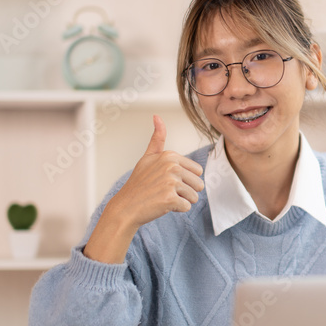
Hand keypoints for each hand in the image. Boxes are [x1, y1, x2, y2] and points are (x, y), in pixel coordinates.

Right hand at [83, 115, 203, 262]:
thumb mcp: (148, 157)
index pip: (197, 171)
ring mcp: (171, 182)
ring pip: (194, 196)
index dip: (185, 179)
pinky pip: (186, 207)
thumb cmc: (139, 184)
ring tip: (164, 198)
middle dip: (186, 191)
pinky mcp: (170, 198)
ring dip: (182, 201)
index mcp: (170, 155)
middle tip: (165, 191)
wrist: (126, 207)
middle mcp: (171, 166)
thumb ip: (157, 138)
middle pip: (199, 184)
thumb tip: (157, 116)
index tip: (166, 180)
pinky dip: (176, 209)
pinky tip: (162, 205)